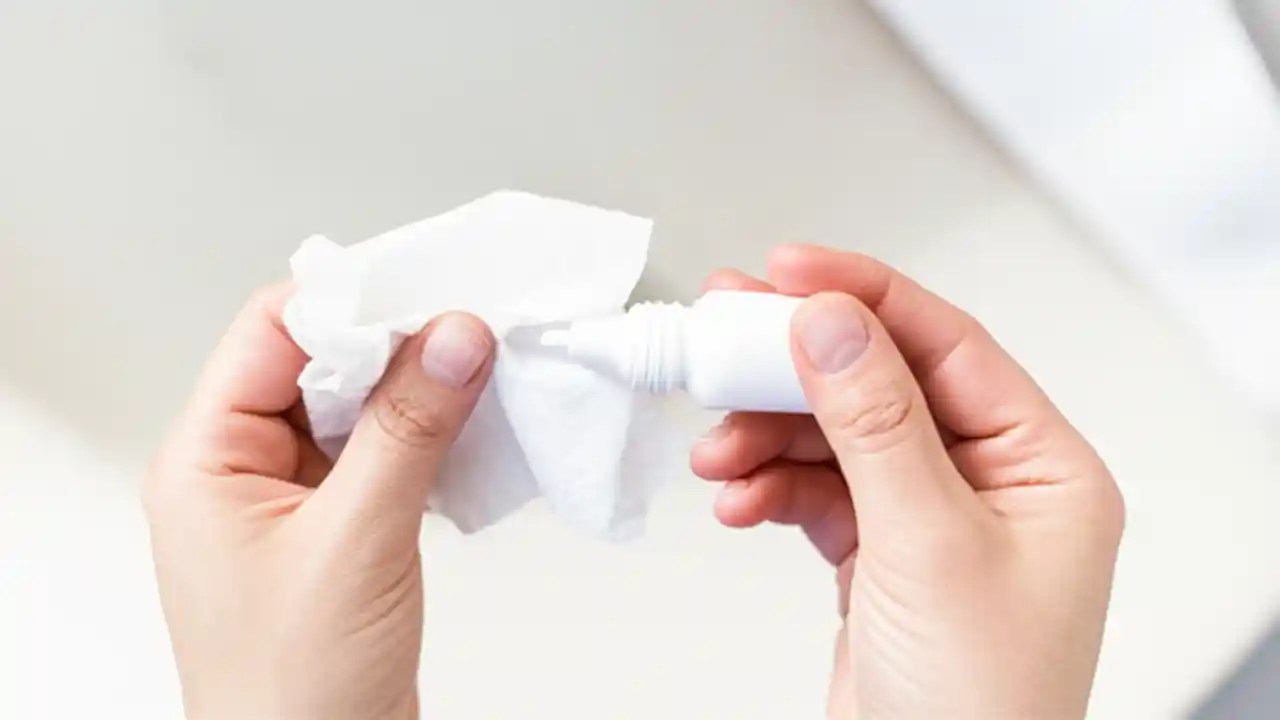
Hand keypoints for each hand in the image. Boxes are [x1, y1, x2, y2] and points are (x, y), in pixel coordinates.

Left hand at [144, 284, 494, 719]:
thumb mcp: (356, 543)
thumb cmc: (292, 693)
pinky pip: (382, 451)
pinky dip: (428, 433)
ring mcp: (293, 500)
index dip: (350, 302)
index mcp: (207, 460)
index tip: (431, 288)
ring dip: (418, 388)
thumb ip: (408, 431)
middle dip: (396, 341)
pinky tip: (468, 429)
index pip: (272, 333)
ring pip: (357, 405)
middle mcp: (242, 470)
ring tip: (480, 372)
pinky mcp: (338, 527)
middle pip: (318, 361)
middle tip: (470, 328)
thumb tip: (453, 336)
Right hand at [691, 246, 1123, 717]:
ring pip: (834, 437)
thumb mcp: (929, 546)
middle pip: (879, 384)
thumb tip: (833, 323)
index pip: (947, 347)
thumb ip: (877, 425)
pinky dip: (769, 489)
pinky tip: (735, 500)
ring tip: (716, 452)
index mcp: (1042, 468)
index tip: (787, 271)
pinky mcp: (878, 552)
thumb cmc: (979, 706)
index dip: (864, 297)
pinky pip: (814, 491)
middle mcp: (989, 483)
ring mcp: (929, 518)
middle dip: (795, 367)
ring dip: (768, 438)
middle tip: (724, 338)